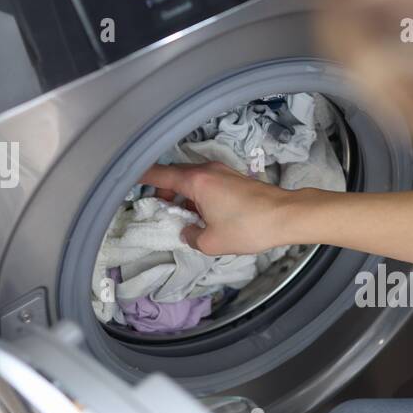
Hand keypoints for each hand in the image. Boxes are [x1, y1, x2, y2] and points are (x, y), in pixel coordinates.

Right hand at [142, 162, 293, 254]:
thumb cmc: (248, 227)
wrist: (286, 216)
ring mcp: (222, 172)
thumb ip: (191, 237)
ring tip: (183, 216)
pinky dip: (198, 194)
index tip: (126, 180)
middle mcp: (207, 170)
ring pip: (192, 180)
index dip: (140, 178)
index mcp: (196, 181)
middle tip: (160, 209)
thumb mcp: (211, 242)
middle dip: (163, 191)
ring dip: (182, 194)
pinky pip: (207, 183)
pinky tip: (203, 213)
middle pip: (175, 176)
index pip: (158, 175)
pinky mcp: (234, 179)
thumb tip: (188, 231)